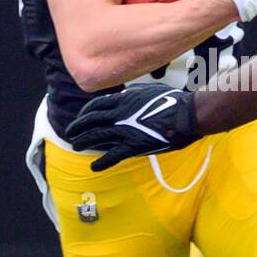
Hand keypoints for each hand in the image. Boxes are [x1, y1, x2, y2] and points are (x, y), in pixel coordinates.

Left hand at [66, 84, 198, 170]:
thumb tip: (125, 95)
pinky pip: (112, 156)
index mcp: (123, 100)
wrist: (185, 116)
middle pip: (91, 121)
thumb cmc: (172, 101)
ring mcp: (124, 131)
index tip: (80, 117)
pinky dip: (101, 162)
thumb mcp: (150, 90)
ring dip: (84, 142)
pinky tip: (94, 167)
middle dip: (78, 127)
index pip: (96, 105)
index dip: (85, 113)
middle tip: (70, 133)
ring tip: (76, 146)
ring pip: (97, 137)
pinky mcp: (133, 146)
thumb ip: (134, 93)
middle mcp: (119, 115)